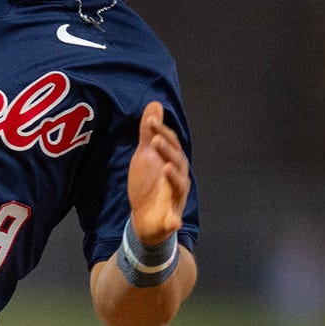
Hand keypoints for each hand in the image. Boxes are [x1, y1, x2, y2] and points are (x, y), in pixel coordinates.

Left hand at [125, 101, 189, 245]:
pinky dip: (174, 221)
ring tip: (165, 168)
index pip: (171, 145)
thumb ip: (150, 133)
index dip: (162, 132)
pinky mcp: (170, 219)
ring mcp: (176, 199)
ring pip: (180, 187)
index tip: (150, 122)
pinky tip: (174, 221)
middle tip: (155, 140)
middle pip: (177, 163)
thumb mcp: (146, 156)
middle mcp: (178, 179)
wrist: (145, 218)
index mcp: (172, 163)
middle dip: (168, 151)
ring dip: (174, 177)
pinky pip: (174, 220)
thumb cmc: (149, 184)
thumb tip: (155, 104)